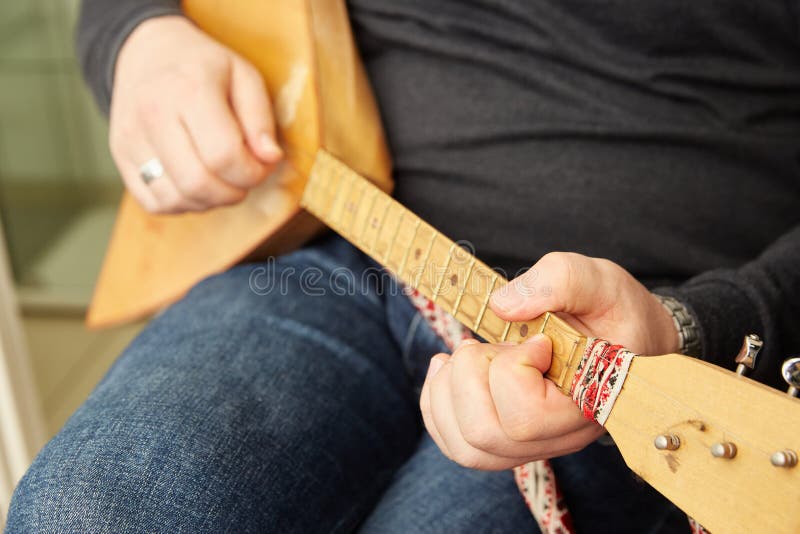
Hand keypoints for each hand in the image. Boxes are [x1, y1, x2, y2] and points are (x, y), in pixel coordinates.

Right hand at [110, 16, 281, 213]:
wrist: (145, 52)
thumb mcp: (243, 75)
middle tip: (243, 176)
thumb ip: (260, 118)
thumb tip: (270, 158)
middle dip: (233, 192)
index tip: (261, 164)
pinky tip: (196, 183)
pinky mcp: (120, 156)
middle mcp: (153, 115)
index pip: (224, 156)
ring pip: (175, 200)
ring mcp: (130, 138)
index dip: (252, 173)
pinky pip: (155, 203)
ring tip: (221, 179)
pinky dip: (183, 204)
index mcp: (189, 89)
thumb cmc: (203, 66)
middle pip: (198, 183)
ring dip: (209, 201)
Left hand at [420, 252, 679, 469]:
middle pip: (485, 434)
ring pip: (467, 448)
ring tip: (466, 356)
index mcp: (587, 404)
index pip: (526, 418)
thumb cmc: (612, 311)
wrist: (623, 335)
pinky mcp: (507, 440)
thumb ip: (558, 281)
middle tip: (489, 345)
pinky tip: (446, 370)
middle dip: (470, 377)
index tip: (535, 339)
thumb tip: (502, 306)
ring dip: (448, 392)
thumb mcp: (598, 279)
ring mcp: (532, 444)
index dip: (513, 371)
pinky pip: (456, 445)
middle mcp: (559, 436)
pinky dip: (436, 405)